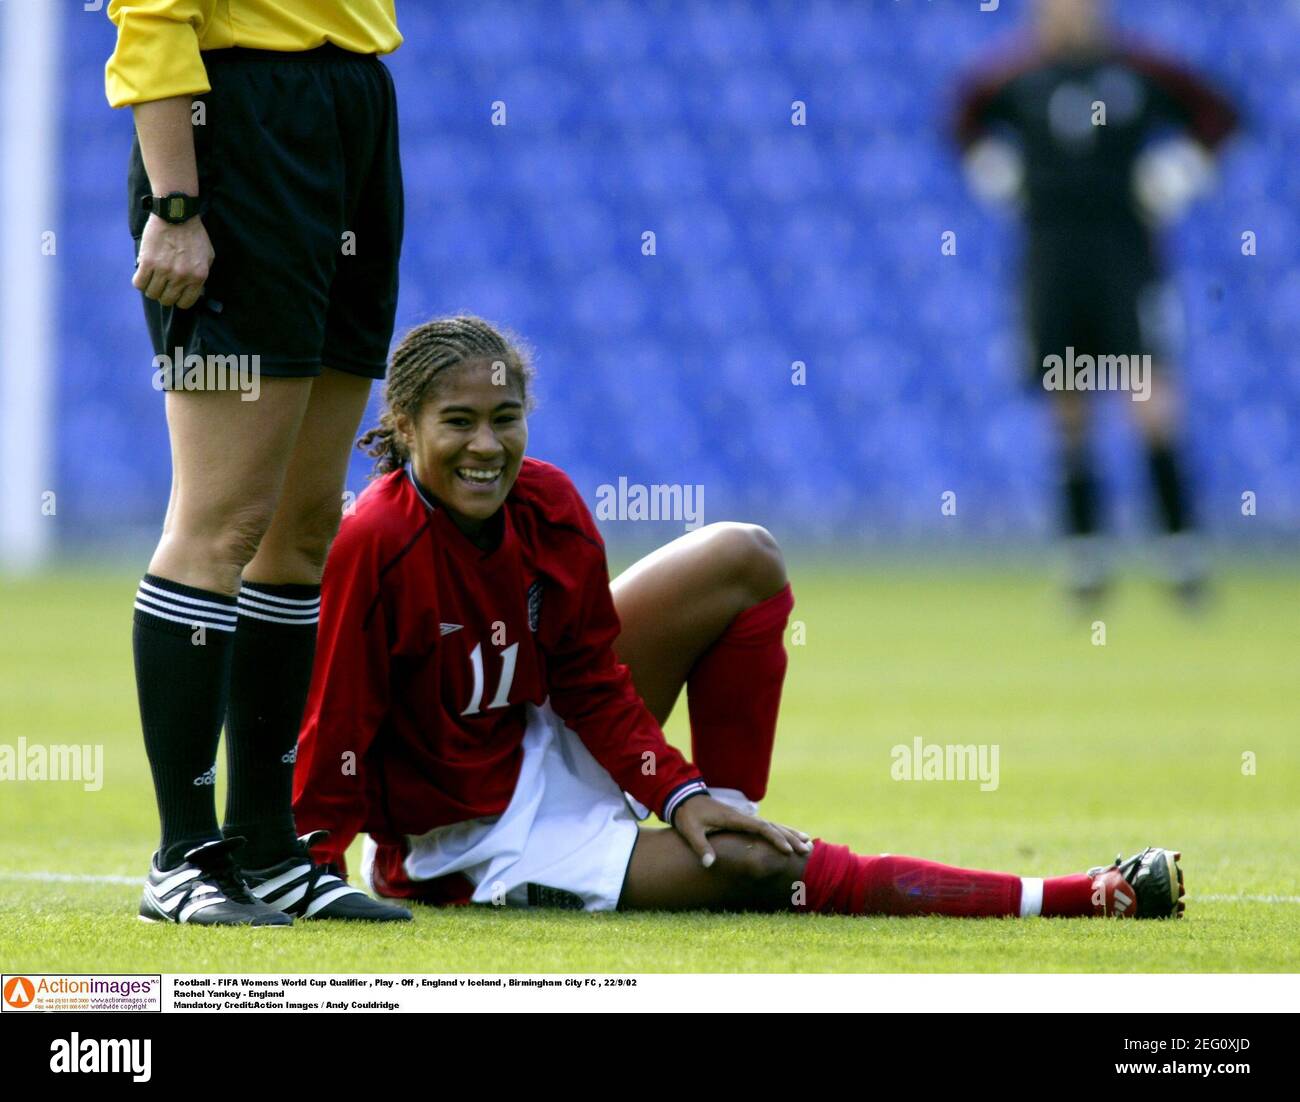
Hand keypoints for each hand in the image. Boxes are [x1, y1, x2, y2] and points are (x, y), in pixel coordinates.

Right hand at [133, 213, 213, 309]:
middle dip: (164, 294)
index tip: (175, 293)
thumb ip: (201, 276)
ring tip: (152, 279)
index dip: (179, 299)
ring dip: (151, 288)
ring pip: (152, 293)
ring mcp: (164, 270)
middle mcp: (181, 277)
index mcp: (198, 277)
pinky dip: (139, 281)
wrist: (177, 215)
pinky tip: (143, 274)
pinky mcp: (148, 262)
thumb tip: (195, 292)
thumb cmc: (193, 235)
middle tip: (162, 284)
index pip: (185, 303)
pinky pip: (139, 282)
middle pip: (167, 300)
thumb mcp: (207, 257)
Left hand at [672, 795, 811, 867]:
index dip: (775, 839)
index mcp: (734, 818)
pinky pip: (766, 827)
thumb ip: (700, 847)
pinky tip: (790, 837)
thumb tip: (709, 864)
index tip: (787, 850)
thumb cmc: (688, 815)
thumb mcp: (690, 831)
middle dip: (790, 838)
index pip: (761, 828)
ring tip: (807, 844)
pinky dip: (781, 832)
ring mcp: (744, 818)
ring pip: (773, 825)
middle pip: (773, 826)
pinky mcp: (742, 821)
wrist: (685, 798)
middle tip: (807, 849)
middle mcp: (743, 817)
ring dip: (790, 834)